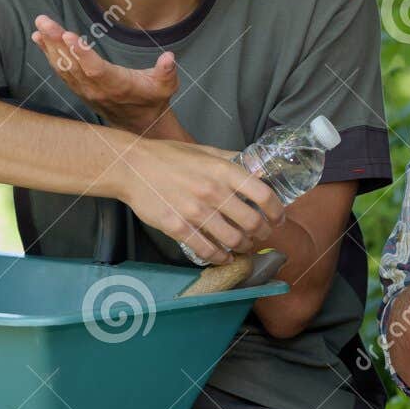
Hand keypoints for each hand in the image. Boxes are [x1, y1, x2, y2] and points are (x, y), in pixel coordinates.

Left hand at [32, 14, 177, 133]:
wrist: (139, 122)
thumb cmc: (153, 98)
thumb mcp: (166, 86)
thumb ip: (166, 71)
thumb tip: (169, 57)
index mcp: (117, 85)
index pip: (96, 69)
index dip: (82, 54)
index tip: (69, 36)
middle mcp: (96, 88)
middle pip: (73, 64)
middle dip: (57, 42)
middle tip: (45, 22)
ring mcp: (84, 89)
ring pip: (63, 66)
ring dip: (50, 45)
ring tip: (40, 24)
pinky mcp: (78, 88)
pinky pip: (60, 70)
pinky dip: (49, 54)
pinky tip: (39, 39)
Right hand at [119, 139, 284, 263]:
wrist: (132, 167)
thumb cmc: (168, 157)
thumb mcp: (205, 150)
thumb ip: (232, 161)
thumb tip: (259, 169)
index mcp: (223, 170)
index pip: (263, 195)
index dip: (276, 212)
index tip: (277, 218)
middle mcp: (213, 191)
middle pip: (252, 223)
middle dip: (262, 233)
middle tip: (261, 235)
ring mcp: (195, 211)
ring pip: (233, 240)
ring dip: (243, 247)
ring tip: (243, 246)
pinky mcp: (177, 227)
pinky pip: (207, 250)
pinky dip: (220, 257)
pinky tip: (223, 257)